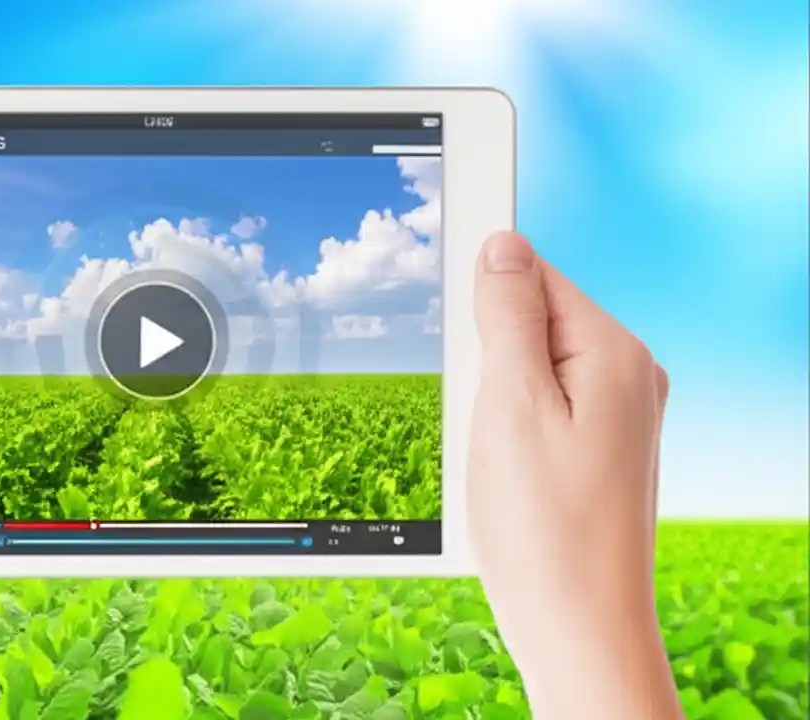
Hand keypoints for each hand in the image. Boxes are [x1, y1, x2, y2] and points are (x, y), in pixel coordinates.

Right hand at [469, 232, 681, 718]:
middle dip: (488, 357)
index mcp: (613, 354)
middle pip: (535, 321)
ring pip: (532, 368)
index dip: (484, 298)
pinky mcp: (600, 449)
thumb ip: (509, 316)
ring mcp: (618, 416)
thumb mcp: (511, 405)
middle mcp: (628, 377)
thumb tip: (504, 246)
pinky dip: (511, 428)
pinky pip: (543, 407)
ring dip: (495, 399)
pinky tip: (506, 470)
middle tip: (482, 419)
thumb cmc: (543, 530)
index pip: (536, 274)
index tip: (459, 338)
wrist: (577, 629)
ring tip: (496, 456)